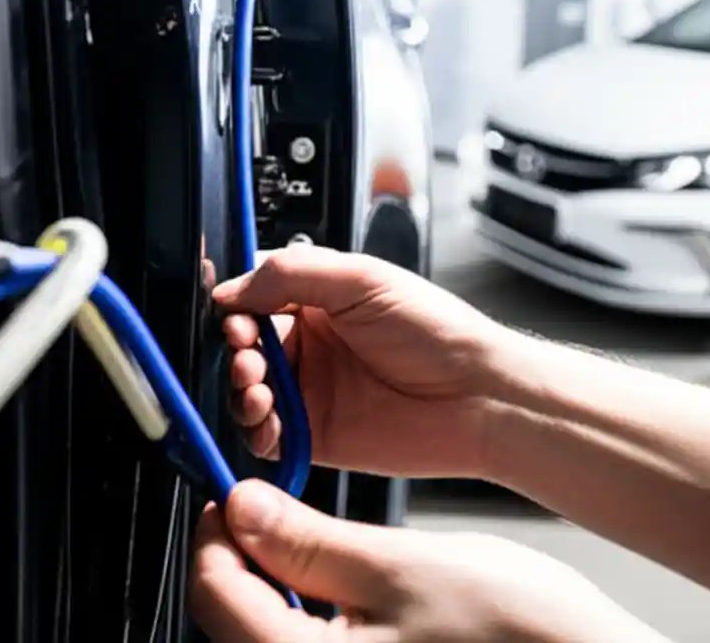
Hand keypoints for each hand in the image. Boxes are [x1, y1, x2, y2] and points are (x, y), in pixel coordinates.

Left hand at [190, 480, 665, 642]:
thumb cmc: (519, 634)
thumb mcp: (398, 566)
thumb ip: (306, 543)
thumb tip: (241, 508)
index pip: (214, 593)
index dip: (214, 531)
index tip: (229, 491)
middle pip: (233, 619)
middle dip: (240, 558)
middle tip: (267, 509)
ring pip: (266, 635)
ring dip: (270, 585)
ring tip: (303, 541)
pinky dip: (305, 613)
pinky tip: (336, 586)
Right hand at [215, 246, 511, 477]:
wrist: (477, 398)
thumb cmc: (438, 333)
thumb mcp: (363, 279)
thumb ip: (293, 274)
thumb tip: (232, 288)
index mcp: (318, 300)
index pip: (255, 295)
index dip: (235, 305)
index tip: (232, 315)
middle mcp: (309, 344)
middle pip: (243, 344)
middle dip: (234, 349)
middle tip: (248, 354)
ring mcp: (309, 390)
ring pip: (246, 390)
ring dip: (239, 387)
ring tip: (258, 386)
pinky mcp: (312, 435)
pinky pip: (265, 435)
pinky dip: (254, 429)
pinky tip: (267, 419)